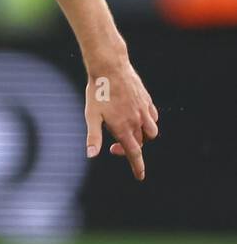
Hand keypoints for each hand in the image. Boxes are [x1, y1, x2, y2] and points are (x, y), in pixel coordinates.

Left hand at [84, 58, 158, 180]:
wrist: (110, 66)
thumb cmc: (97, 92)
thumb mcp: (91, 116)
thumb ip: (93, 137)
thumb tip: (91, 156)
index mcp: (124, 127)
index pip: (134, 153)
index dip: (137, 167)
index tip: (140, 176)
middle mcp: (137, 120)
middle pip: (140, 143)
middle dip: (129, 149)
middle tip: (113, 146)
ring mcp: (144, 110)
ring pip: (151, 131)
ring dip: (143, 137)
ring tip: (129, 133)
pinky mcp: (146, 100)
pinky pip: (153, 117)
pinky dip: (149, 123)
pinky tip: (139, 120)